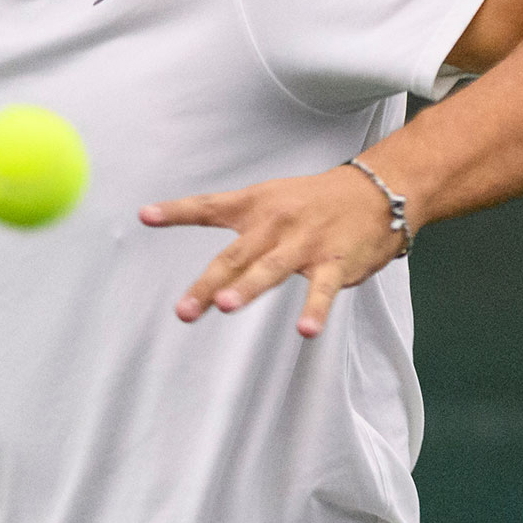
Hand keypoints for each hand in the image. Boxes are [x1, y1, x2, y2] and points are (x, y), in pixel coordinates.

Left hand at [140, 165, 410, 337]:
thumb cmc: (311, 200)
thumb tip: (173, 226)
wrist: (377, 192)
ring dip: (249, 287)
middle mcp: (275, 225)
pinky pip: (323, 290)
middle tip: (184, 310)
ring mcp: (305, 245)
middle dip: (208, 284)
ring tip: (226, 305)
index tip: (145, 215)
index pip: (208, 207)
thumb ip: (226, 216)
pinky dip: (315, 310)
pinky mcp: (335, 263)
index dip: (176, 211)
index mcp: (254, 207)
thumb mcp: (266, 198)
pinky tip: (305, 330)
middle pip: (235, 257)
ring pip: (272, 269)